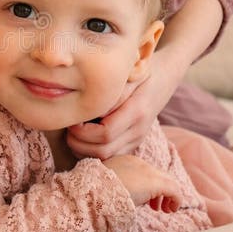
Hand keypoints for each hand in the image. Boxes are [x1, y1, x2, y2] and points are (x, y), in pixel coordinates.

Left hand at [66, 49, 182, 159]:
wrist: (163, 80)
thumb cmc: (140, 73)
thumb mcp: (127, 74)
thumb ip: (110, 91)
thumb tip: (86, 105)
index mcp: (136, 111)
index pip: (105, 133)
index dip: (83, 131)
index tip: (73, 119)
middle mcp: (137, 131)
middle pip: (103, 151)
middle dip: (78, 143)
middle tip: (69, 127)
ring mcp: (136, 140)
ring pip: (105, 158)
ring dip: (83, 150)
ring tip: (74, 133)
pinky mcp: (132, 144)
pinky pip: (109, 157)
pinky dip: (92, 152)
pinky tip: (84, 138)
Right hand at [103, 154, 181, 211]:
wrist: (95, 193)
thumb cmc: (96, 196)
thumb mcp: (106, 188)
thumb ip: (117, 190)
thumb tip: (123, 204)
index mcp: (124, 162)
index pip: (143, 171)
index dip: (147, 187)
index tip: (145, 201)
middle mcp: (138, 163)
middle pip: (157, 175)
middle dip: (159, 192)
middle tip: (156, 207)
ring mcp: (147, 171)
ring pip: (167, 181)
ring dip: (168, 197)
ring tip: (165, 210)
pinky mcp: (156, 182)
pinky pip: (174, 190)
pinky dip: (176, 200)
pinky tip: (171, 210)